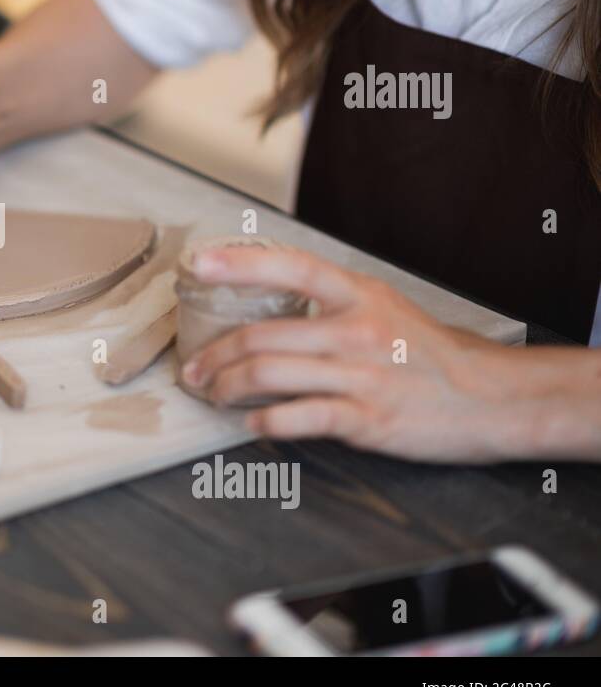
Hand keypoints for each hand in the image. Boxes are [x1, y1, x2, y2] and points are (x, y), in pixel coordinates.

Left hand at [178, 245, 567, 462]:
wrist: (492, 397)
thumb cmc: (430, 354)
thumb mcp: (386, 308)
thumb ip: (333, 303)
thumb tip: (271, 303)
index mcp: (360, 296)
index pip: (290, 268)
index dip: (240, 263)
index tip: (198, 264)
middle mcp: (357, 330)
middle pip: (262, 335)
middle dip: (214, 355)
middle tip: (194, 370)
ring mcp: (362, 375)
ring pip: (270, 374)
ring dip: (228, 387)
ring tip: (214, 395)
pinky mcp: (368, 418)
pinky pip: (301, 417)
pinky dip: (266, 421)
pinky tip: (253, 423)